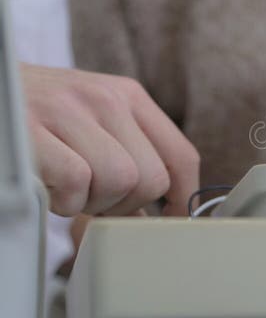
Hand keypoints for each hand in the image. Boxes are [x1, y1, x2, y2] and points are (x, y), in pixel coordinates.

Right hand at [22, 64, 199, 215]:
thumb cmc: (33, 115)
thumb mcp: (90, 121)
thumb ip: (128, 154)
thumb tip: (157, 213)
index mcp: (127, 96)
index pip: (181, 155)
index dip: (181, 199)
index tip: (170, 221)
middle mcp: (105, 98)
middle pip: (151, 179)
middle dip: (122, 205)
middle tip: (90, 199)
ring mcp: (67, 111)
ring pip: (118, 182)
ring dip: (88, 203)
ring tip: (63, 187)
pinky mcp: (32, 130)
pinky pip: (75, 182)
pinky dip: (61, 200)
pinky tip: (45, 186)